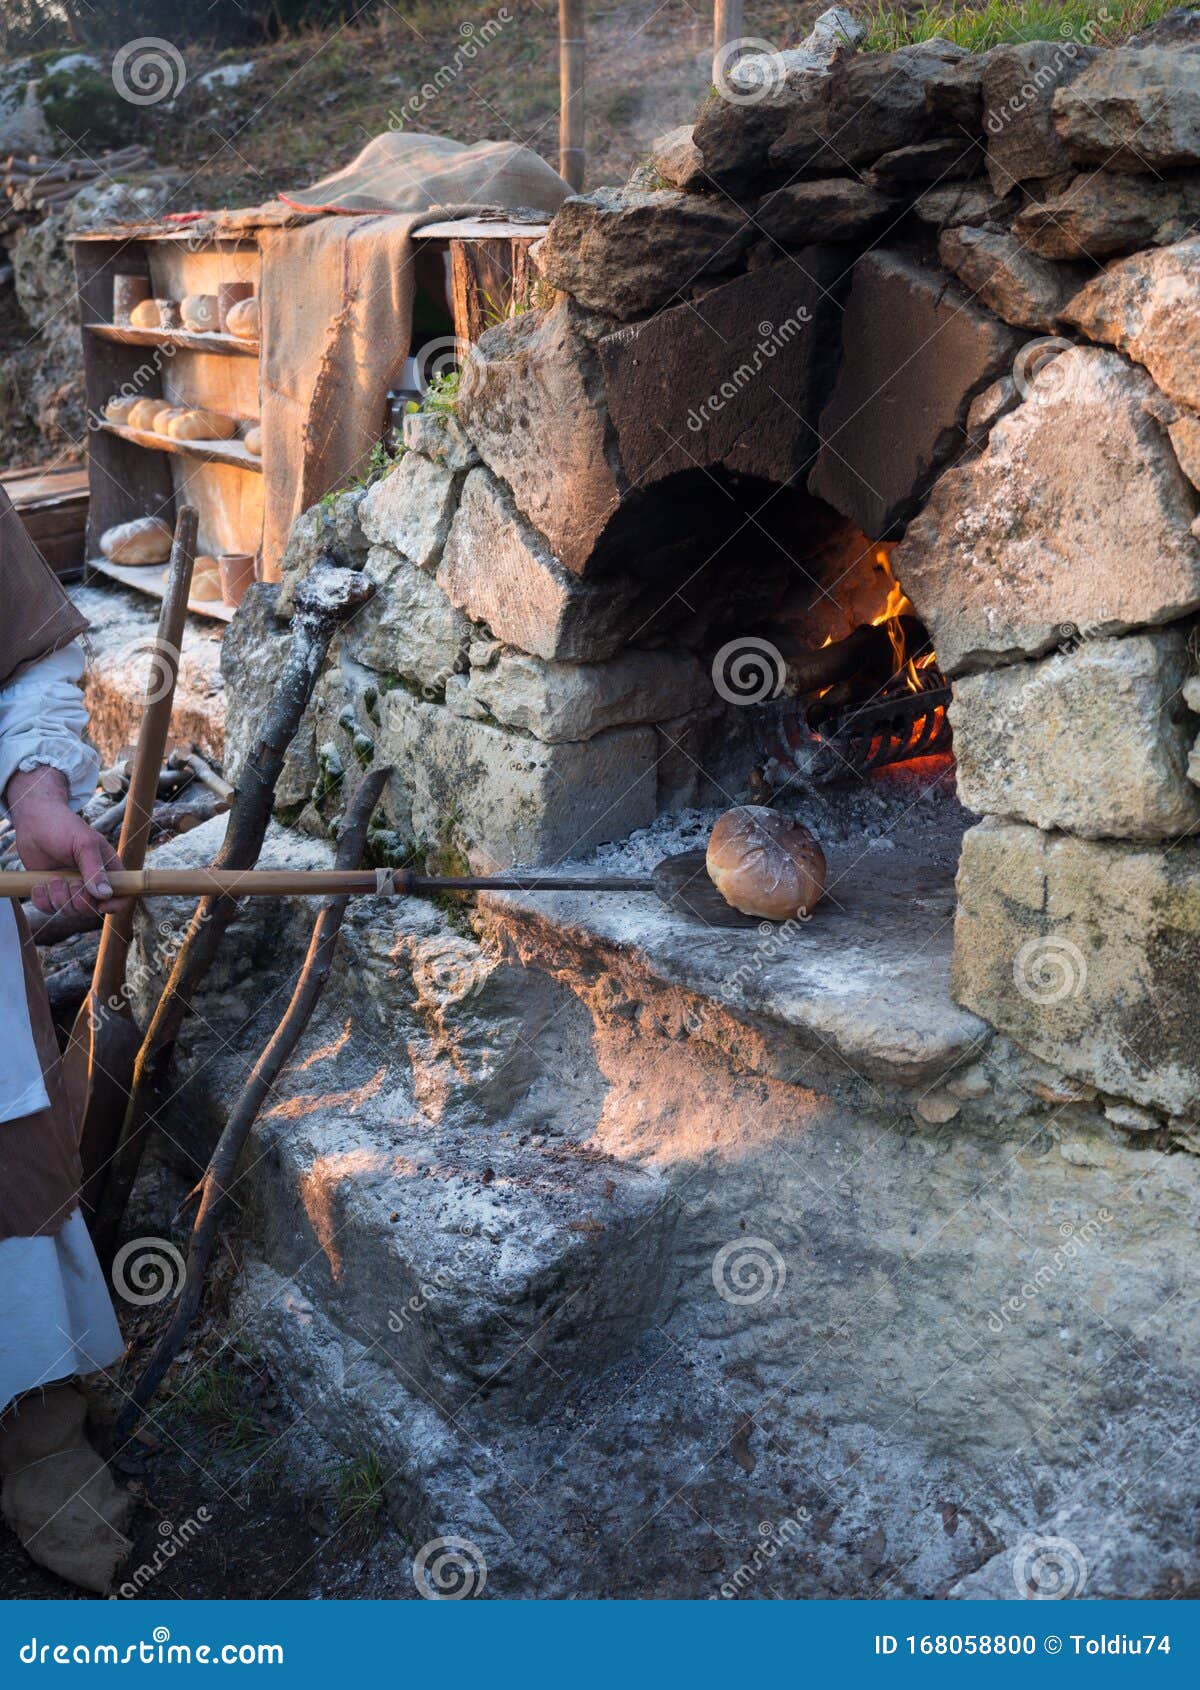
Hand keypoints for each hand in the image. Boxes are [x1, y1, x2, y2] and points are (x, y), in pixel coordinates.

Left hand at [6, 766, 124, 916]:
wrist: (34, 822)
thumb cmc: (64, 827)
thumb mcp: (83, 845)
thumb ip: (95, 870)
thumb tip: (105, 895)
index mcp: (108, 870)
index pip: (121, 896)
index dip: (114, 906)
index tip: (101, 906)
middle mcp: (91, 882)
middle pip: (92, 910)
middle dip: (79, 901)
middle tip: (70, 882)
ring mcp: (70, 889)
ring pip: (70, 912)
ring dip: (59, 899)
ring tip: (53, 879)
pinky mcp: (51, 892)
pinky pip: (49, 909)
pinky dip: (43, 901)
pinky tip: (40, 885)